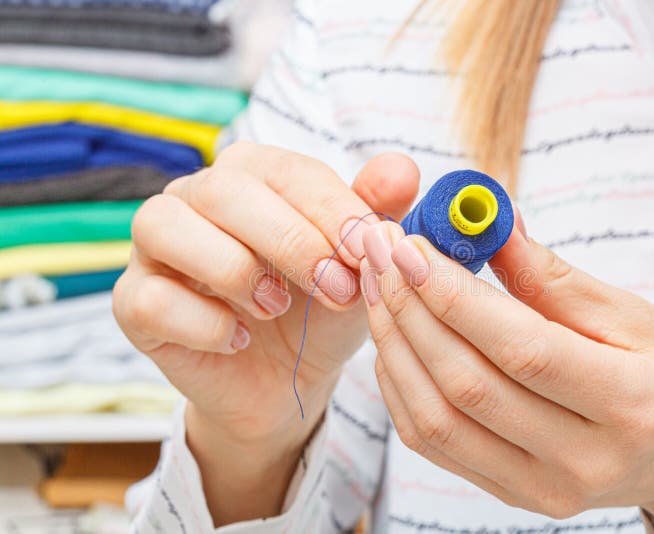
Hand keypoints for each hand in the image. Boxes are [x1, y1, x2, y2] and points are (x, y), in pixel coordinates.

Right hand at [113, 143, 417, 522]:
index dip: (331, 208)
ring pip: (166, 226)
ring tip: (278, 308)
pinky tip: (240, 340)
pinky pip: (149, 299)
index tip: (370, 251)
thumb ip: (375, 215)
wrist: (285, 382)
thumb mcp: (357, 268)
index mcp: (251, 176)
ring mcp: (153, 250)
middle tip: (337, 289)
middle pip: (223, 190)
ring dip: (235, 270)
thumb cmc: (320, 311)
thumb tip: (403, 168)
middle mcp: (193, 199)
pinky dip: (203, 322)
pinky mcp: (134, 304)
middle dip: (289, 240)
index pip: (286, 170)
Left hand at [360, 218, 653, 532]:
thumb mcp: (630, 313)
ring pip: (438, 421)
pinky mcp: (513, 494)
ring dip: (395, 346)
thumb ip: (551, 276)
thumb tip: (488, 223)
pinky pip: (435, 445)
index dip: (455, 295)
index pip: (523, 348)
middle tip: (381, 251)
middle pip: (469, 385)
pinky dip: (401, 388)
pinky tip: (393, 339)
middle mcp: (585, 462)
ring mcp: (543, 488)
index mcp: (632, 404)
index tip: (411, 244)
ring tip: (378, 286)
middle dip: (410, 309)